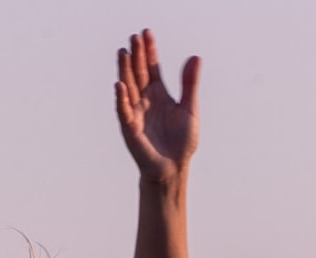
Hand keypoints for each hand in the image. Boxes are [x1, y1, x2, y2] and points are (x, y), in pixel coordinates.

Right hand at [115, 29, 200, 184]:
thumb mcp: (190, 108)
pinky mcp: (130, 127)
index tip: (146, 33)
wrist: (174, 167)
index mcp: (159, 94)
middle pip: (138, 73)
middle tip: (134, 37)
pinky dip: (122, 98)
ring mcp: (136, 112)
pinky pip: (124, 110)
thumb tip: (195, 57)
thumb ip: (189, 83)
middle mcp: (145, 100)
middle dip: (136, 55)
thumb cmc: (181, 141)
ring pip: (128, 87)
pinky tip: (120, 84)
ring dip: (125, 70)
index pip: (151, 67)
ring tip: (123, 52)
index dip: (149, 51)